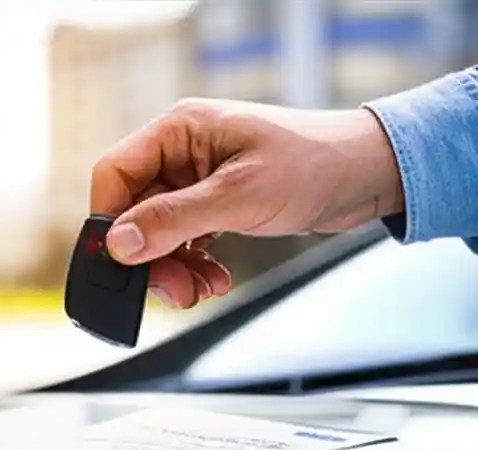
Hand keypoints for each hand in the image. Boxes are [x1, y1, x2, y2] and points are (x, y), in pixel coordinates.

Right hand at [90, 99, 402, 307]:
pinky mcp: (216, 202)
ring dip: (172, 267)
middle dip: (148, 256)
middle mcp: (182, 151)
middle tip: (172, 290)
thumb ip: (173, 221)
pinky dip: (193, 264)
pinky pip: (184, 239)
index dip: (110, 222)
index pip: (114, 174)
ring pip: (158, 231)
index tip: (121, 263)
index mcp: (179, 129)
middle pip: (134, 209)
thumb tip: (118, 244)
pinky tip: (213, 279)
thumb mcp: (238, 197)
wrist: (367, 173)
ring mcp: (198, 178)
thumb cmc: (314, 164)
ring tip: (198, 290)